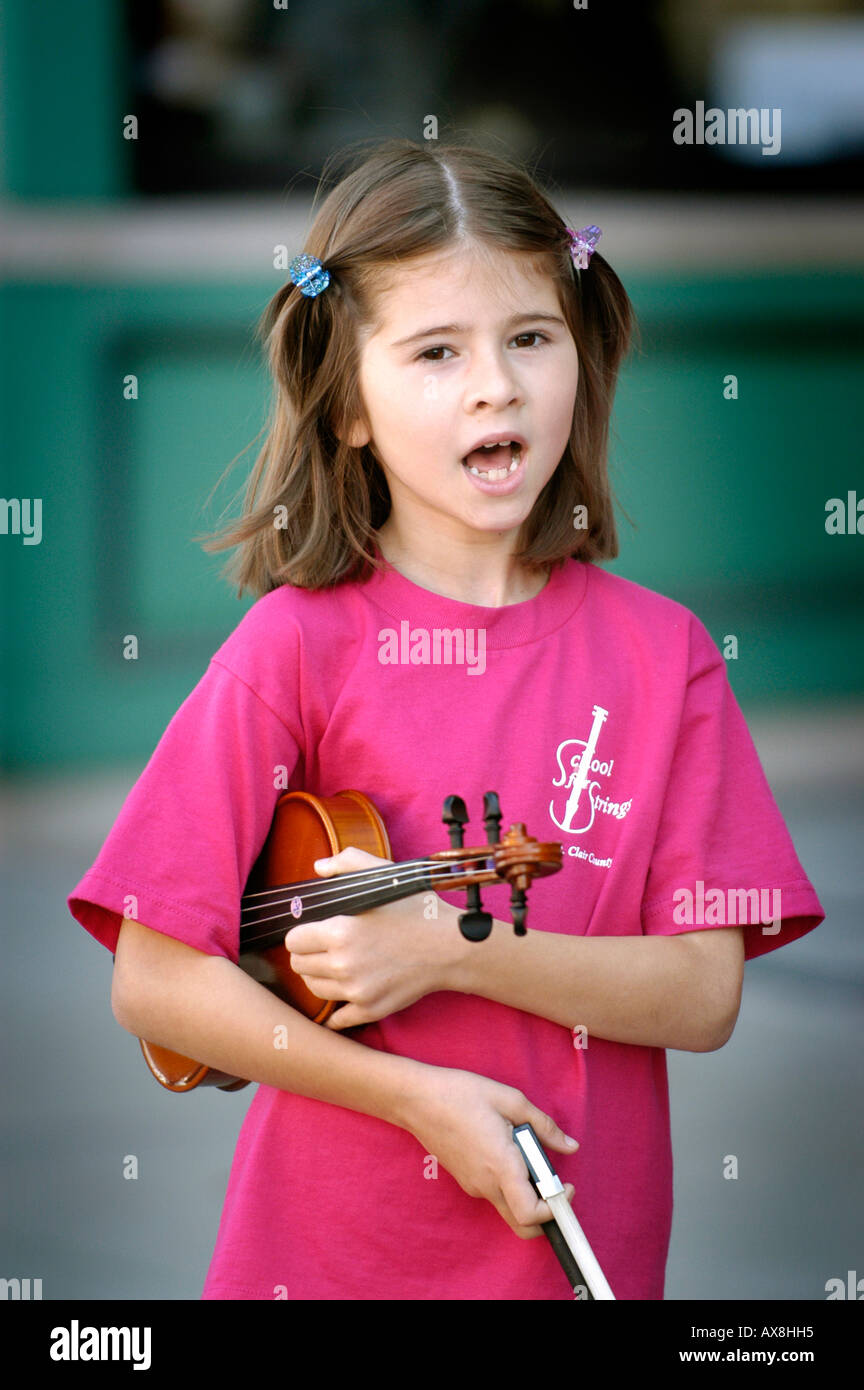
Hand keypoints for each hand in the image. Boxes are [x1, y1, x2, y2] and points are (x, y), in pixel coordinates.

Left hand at [285, 846, 462, 1028]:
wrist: (452, 947)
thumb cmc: (418, 909)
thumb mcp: (385, 874)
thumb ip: (347, 862)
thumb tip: (319, 866)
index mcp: (340, 932)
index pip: (293, 941)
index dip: (301, 933)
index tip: (313, 931)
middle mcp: (343, 965)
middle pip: (299, 966)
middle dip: (307, 954)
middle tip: (323, 948)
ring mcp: (357, 992)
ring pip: (314, 989)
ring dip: (319, 976)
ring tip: (335, 965)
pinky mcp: (370, 1009)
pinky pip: (337, 1018)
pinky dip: (335, 1011)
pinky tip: (342, 996)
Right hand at [402, 1067, 577, 1237]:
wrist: (417, 1100)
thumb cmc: (461, 1094)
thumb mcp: (510, 1100)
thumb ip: (544, 1126)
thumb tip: (570, 1146)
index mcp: (501, 1165)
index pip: (531, 1214)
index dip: (555, 1208)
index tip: (565, 1187)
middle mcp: (486, 1184)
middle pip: (522, 1224)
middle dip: (546, 1213)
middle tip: (554, 1182)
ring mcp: (473, 1186)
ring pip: (509, 1207)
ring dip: (527, 1193)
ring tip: (526, 1152)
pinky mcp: (466, 1181)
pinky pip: (495, 1192)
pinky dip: (510, 1182)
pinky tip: (506, 1148)